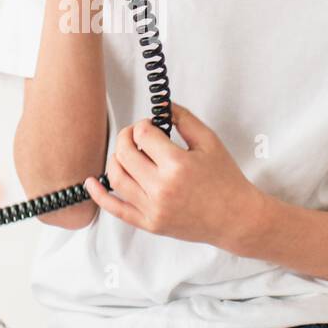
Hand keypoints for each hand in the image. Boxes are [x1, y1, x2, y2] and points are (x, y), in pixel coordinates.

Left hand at [84, 101, 261, 248]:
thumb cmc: (226, 180)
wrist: (235, 218)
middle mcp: (161, 188)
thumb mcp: (210, 142)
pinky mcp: (149, 224)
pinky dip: (99, 195)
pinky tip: (91, 182)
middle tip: (136, 135)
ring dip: (115, 158)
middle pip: (124, 153)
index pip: (143, 134)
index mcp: (177, 165)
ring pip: (115, 177)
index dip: (145, 124)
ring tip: (126, 153)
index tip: (153, 127)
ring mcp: (152, 209)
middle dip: (126, 136)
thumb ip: (184, 119)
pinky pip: (115, 209)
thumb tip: (161, 104)